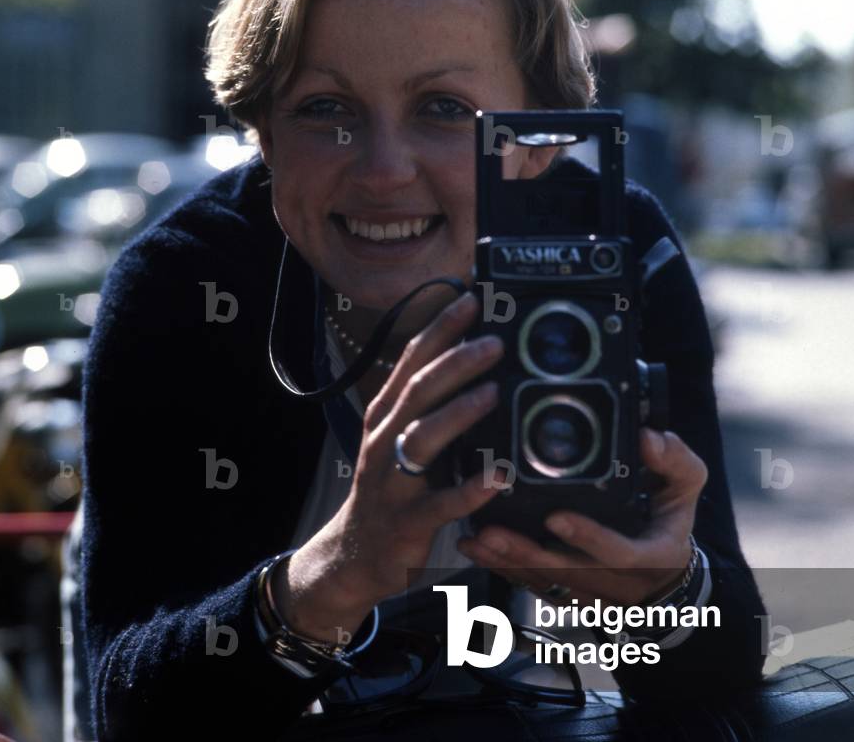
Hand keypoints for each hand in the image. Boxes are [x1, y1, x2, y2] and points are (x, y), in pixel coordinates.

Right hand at [274, 291, 508, 642]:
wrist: (354, 552)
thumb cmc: (391, 486)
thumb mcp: (399, 436)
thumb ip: (429, 403)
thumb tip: (473, 356)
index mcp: (386, 415)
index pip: (411, 362)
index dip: (439, 329)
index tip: (470, 300)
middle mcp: (384, 441)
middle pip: (417, 393)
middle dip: (455, 363)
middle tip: (493, 343)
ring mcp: (393, 482)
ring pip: (421, 440)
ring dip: (457, 414)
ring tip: (492, 394)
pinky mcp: (407, 523)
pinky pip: (440, 505)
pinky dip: (469, 490)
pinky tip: (498, 477)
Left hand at [456, 428, 706, 606]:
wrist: (666, 575)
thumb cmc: (671, 520)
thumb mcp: (686, 488)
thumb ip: (675, 461)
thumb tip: (648, 438)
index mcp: (648, 554)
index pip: (617, 552)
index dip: (587, 538)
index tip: (556, 517)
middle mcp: (615, 580)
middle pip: (566, 572)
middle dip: (525, 554)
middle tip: (491, 532)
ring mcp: (588, 590)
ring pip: (543, 582)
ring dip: (506, 562)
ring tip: (475, 540)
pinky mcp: (568, 592)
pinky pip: (532, 584)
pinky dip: (502, 568)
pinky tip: (475, 549)